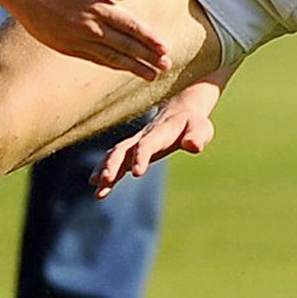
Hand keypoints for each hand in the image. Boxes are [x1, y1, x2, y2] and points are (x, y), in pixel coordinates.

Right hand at [12, 0, 167, 78]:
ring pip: (112, 58)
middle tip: (167, 66)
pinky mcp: (69, 48)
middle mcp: (90, 28)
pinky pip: (96, 59)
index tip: (165, 49)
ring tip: (152, 76)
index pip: (129, 27)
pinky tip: (124, 69)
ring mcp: (79, 41)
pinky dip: (113, 66)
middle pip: (125, 46)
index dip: (149, 39)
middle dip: (148, 57)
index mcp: (96, 9)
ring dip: (134, 67)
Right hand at [93, 80, 219, 195]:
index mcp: (160, 132)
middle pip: (123, 149)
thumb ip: (197, 136)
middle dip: (113, 164)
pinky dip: (104, 170)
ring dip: (105, 169)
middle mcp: (143, 137)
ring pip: (115, 154)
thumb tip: (194, 146)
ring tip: (96, 187)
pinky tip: (96, 187)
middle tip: (105, 180)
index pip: (148, 144)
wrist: (181, 110)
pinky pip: (115, 160)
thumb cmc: (193, 123)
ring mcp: (135, 143)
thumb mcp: (201, 128)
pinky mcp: (132, 150)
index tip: (136, 173)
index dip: (141, 156)